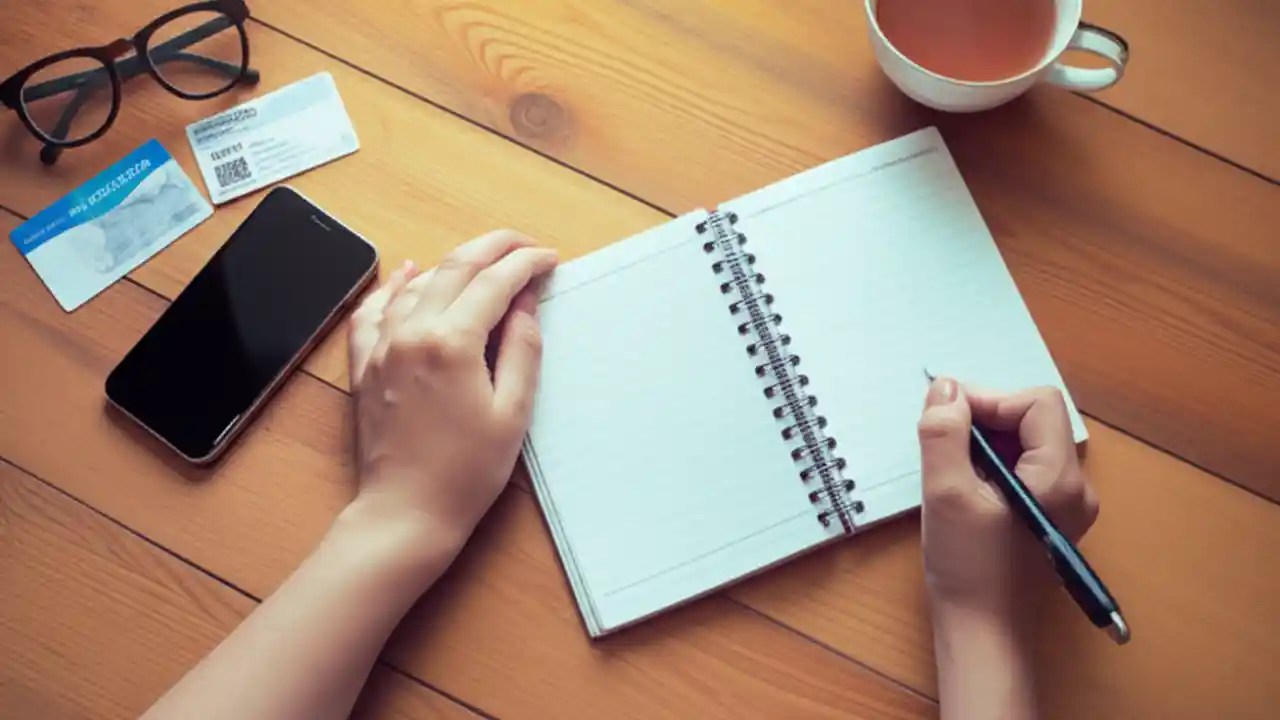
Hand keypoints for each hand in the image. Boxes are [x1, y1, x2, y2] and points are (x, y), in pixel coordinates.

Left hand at [343, 230, 557, 559]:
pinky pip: (373, 309)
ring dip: (454, 263)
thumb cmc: (466, 472)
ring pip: (418, 281)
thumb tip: (525, 301)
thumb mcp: (512, 412)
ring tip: (485, 262)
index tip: (549, 259)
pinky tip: (407, 272)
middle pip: (456, 266)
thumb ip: (522, 348)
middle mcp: (411, 332)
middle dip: (495, 247)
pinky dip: (393, 285)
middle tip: (524, 245)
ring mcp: (382, 346)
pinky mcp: (365, 365)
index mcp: (452, 342)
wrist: (405, 512)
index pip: (495, 282)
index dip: (527, 264)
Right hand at [917, 378, 1098, 624]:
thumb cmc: (969, 570)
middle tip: (942, 443)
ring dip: (983, 444)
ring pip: (1024, 444)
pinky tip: (962, 489)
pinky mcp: (1047, 518)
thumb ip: (944, 435)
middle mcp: (1074, 487)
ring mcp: (1064, 505)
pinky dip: (990, 466)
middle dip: (983, 420)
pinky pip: (1022, 470)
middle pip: (1032, 421)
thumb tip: (945, 388)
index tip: (947, 418)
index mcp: (1060, 478)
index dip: (989, 400)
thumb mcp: (946, 495)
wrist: (984, 636)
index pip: (1036, 403)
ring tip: (949, 470)